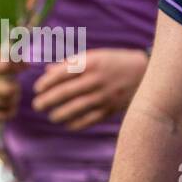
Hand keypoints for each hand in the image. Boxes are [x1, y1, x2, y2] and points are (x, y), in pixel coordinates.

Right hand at [0, 50, 23, 121]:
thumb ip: (8, 54)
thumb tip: (27, 66)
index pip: (6, 64)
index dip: (19, 65)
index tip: (24, 66)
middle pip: (9, 90)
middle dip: (16, 87)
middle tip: (14, 84)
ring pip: (8, 103)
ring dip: (14, 98)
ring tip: (11, 92)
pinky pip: (3, 116)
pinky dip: (10, 109)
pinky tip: (7, 102)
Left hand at [31, 48, 148, 130]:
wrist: (145, 72)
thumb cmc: (114, 61)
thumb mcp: (93, 56)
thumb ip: (70, 63)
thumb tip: (47, 71)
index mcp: (90, 63)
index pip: (62, 74)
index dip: (46, 82)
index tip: (36, 89)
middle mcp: (96, 79)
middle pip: (66, 92)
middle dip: (48, 100)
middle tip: (36, 105)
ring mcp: (104, 95)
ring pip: (76, 108)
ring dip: (60, 114)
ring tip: (51, 116)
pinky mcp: (112, 108)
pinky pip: (91, 119)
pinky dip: (78, 123)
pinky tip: (68, 125)